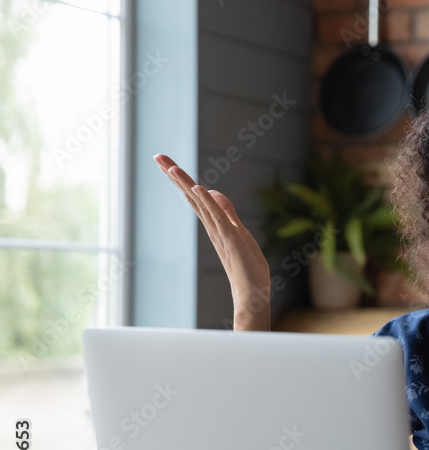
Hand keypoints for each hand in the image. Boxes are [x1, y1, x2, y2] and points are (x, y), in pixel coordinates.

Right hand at [154, 154, 270, 329]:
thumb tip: (211, 192)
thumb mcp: (237, 231)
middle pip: (191, 196)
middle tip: (157, 156)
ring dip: (186, 185)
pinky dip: (209, 203)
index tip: (164, 161)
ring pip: (201, 204)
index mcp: (214, 223)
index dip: (181, 178)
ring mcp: (220, 232)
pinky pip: (219, 218)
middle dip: (175, 176)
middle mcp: (212, 226)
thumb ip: (226, 212)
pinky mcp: (232, 239)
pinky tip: (199, 189)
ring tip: (171, 168)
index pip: (194, 196)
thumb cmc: (246, 266)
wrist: (252, 293)